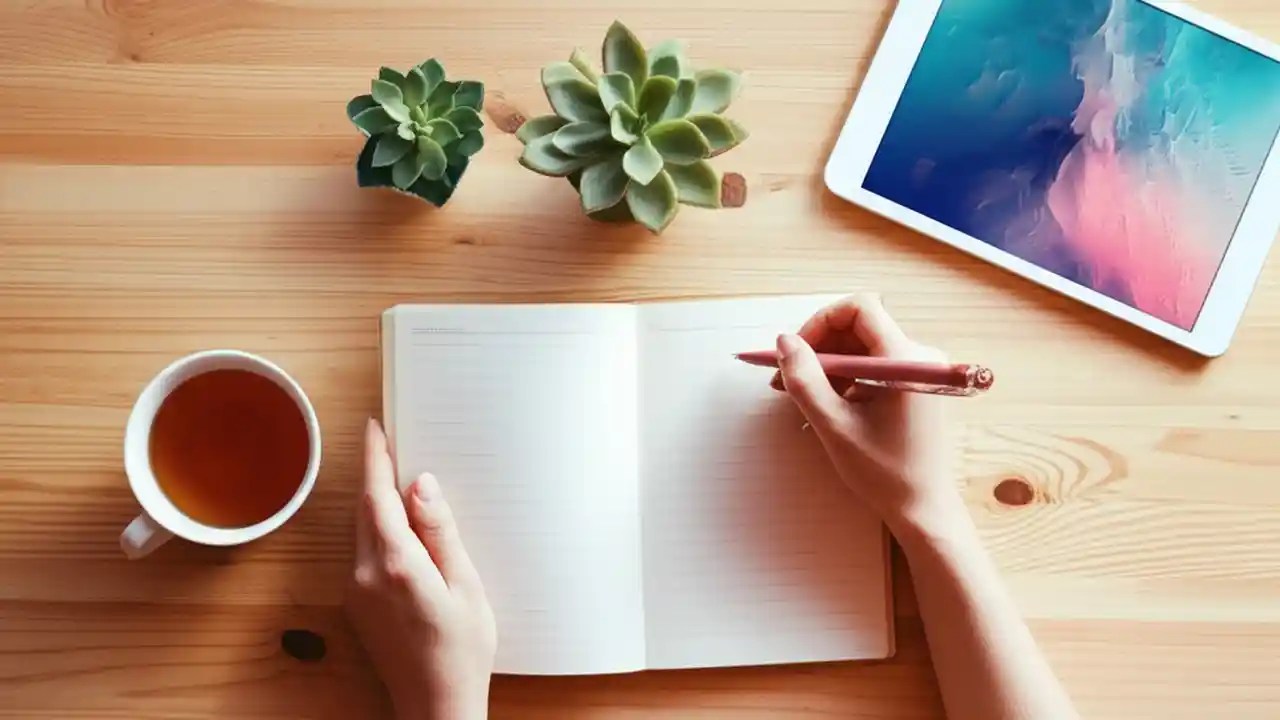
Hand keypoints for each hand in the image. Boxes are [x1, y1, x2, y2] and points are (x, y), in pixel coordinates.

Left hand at [346, 418, 495, 719]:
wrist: (436, 705)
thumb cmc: (461, 651)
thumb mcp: (464, 585)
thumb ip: (440, 532)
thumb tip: (421, 485)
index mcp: (396, 565)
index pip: (378, 497)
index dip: (376, 458)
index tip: (375, 427)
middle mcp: (366, 575)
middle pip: (365, 509)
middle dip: (377, 475)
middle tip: (394, 443)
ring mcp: (356, 592)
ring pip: (362, 530)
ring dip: (378, 503)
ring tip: (403, 482)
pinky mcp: (357, 604)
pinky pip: (364, 552)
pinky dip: (379, 530)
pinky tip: (402, 530)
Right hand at [774, 294, 963, 535]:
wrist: (923, 507)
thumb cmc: (885, 472)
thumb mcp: (834, 425)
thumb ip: (805, 380)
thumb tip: (784, 343)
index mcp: (904, 360)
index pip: (860, 308)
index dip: (821, 322)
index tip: (797, 352)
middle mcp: (919, 355)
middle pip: (859, 326)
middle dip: (819, 346)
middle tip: (788, 376)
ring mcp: (919, 368)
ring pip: (862, 345)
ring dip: (828, 364)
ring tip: (801, 394)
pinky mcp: (914, 382)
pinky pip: (872, 363)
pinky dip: (844, 376)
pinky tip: (825, 402)